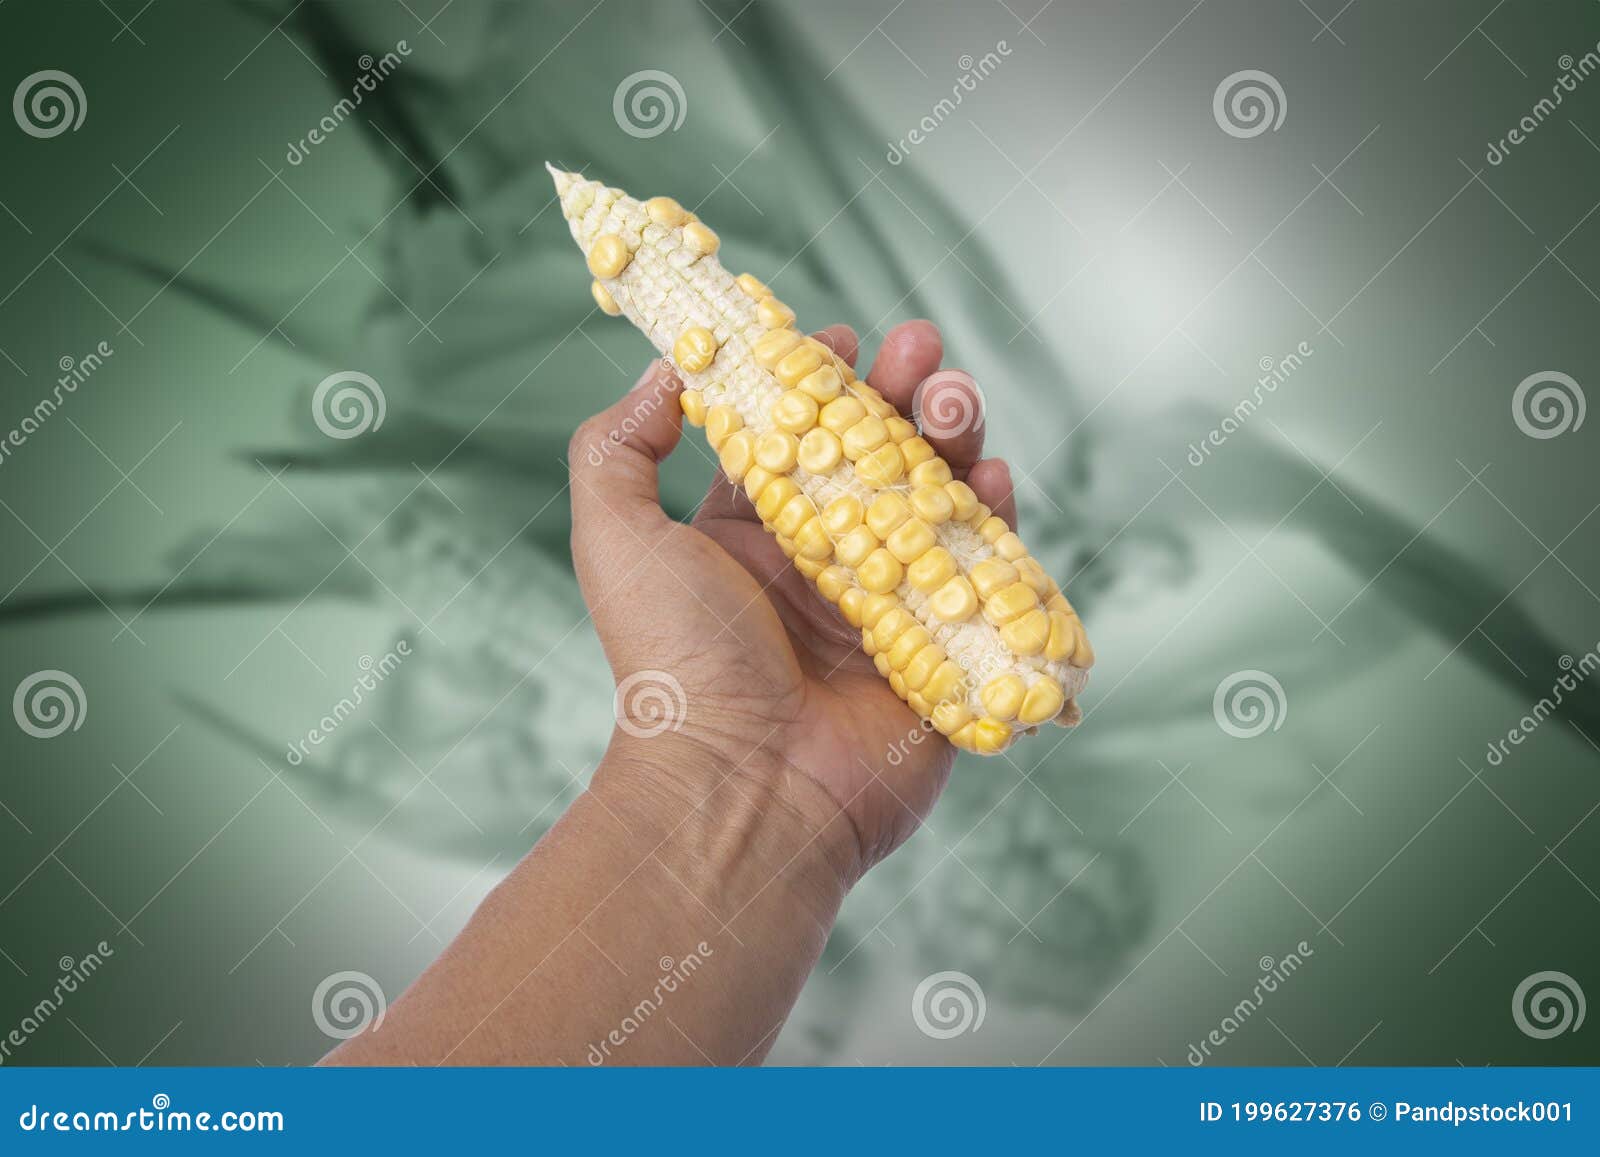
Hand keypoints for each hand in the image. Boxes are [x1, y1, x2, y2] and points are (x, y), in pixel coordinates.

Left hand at [567, 320, 1016, 875]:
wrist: (741, 792)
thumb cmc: (673, 666)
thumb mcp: (615, 540)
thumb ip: (618, 449)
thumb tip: (665, 371)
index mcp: (749, 543)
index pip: (796, 444)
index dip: (820, 385)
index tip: (840, 336)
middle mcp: (820, 571)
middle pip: (876, 461)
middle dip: (903, 396)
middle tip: (923, 349)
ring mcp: (885, 611)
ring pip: (935, 504)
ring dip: (953, 441)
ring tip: (957, 396)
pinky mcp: (940, 654)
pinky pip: (981, 577)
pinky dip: (995, 521)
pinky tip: (993, 473)